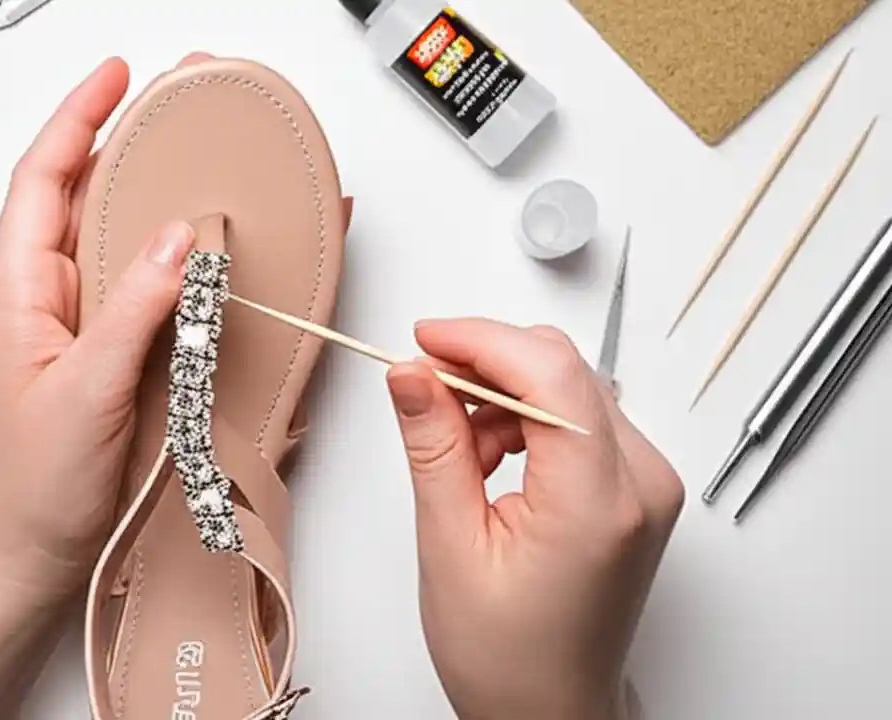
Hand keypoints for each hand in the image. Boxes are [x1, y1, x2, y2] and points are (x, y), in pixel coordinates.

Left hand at [0, 56, 201, 602]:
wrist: (26, 562)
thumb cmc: (29, 491)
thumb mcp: (83, 392)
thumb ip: (133, 310)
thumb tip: (180, 240)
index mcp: (20, 295)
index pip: (44, 180)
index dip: (80, 118)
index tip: (121, 78)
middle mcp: (48, 302)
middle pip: (83, 198)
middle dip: (126, 143)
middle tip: (179, 108)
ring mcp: (80, 332)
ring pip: (118, 245)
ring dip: (157, 203)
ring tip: (200, 167)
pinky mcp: (110, 362)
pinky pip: (145, 295)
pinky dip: (178, 268)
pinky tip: (206, 259)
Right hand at [385, 320, 683, 719]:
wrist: (551, 713)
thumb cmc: (507, 659)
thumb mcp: (450, 547)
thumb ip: (434, 446)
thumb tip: (410, 373)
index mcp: (597, 502)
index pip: (549, 371)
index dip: (480, 340)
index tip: (425, 339)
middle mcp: (640, 484)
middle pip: (564, 370)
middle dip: (487, 364)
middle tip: (424, 388)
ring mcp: (646, 484)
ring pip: (569, 388)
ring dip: (504, 396)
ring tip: (456, 448)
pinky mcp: (636, 488)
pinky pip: (580, 420)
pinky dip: (528, 421)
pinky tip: (490, 457)